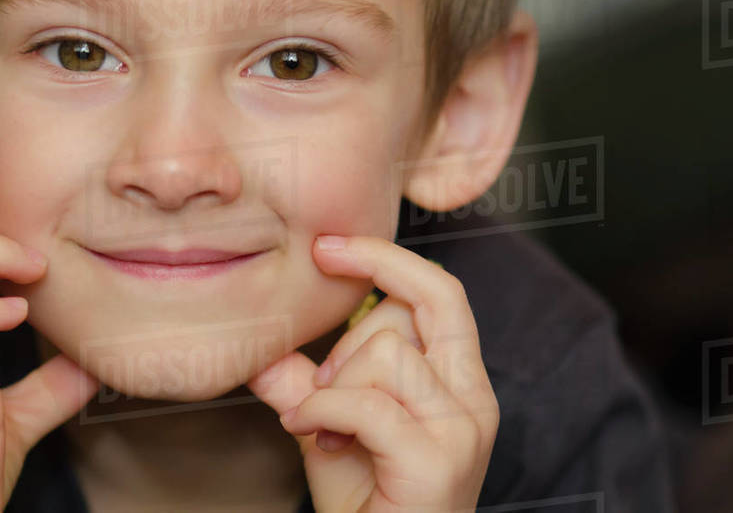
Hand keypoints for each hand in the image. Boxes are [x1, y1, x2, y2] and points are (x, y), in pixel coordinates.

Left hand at [247, 235, 499, 512]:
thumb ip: (305, 379)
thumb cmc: (367, 501)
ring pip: (384, 353)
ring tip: (324, 427)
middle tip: (324, 395)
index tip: (326, 246)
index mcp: (460, 380)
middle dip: (346, 345)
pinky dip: (323, 412)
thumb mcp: (329, 425)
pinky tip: (310, 434)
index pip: (438, 291)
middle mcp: (474, 398)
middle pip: (409, 310)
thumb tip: (259, 341)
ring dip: (333, 387)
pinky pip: (366, 402)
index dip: (384, 258)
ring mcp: (462, 430)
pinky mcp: (438, 461)